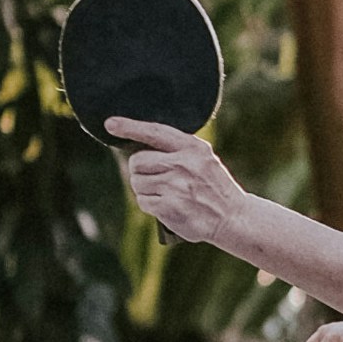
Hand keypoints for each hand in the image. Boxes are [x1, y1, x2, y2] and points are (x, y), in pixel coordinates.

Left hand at [107, 117, 243, 246]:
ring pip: (137, 182)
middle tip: (156, 178)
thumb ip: (176, 149)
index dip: (130, 127)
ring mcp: (175, 186)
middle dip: (140, 170)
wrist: (232, 217)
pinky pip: (143, 201)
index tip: (110, 123)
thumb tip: (139, 145)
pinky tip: (166, 206)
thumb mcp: (203, 158)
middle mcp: (183, 164)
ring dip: (145, 189)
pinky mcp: (168, 207)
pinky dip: (150, 205)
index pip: (154, 132)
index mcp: (192, 147)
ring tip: (165, 193)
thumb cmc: (212, 186)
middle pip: (137, 161)